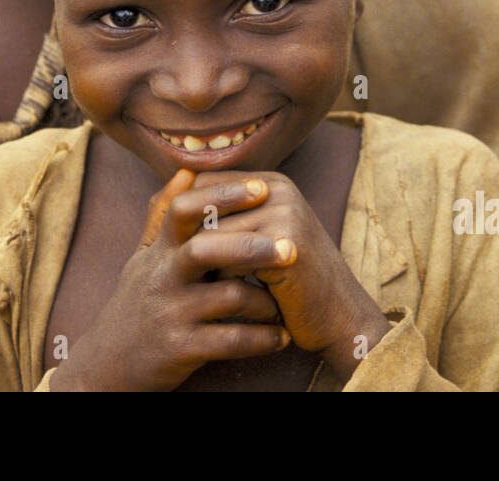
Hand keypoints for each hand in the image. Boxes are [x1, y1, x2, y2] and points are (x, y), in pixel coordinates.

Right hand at [51, 169, 292, 390]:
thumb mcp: (143, 258)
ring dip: (266, 301)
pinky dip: (263, 340)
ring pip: (229, 297)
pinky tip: (281, 337)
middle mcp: (163, 278)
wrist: (107, 366)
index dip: (224, 194)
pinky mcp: (181, 349)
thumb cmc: (135, 303)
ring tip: (283, 305)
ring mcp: (171, 314)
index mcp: (159, 251)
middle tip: (292, 246)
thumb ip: (162, 216)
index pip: (184, 209)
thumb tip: (186, 171)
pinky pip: (231, 341)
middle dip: (252, 245)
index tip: (263, 189)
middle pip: (207, 248)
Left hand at [200, 171, 391, 380]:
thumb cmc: (290, 282)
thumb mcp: (252, 241)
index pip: (202, 185)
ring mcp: (285, 213)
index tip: (179, 249)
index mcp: (268, 181)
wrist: (337, 317)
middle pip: (202, 209)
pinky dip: (225, 282)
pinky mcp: (287, 245)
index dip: (185, 220)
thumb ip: (219, 217)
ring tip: (213, 285)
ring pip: (211, 236)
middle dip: (192, 244)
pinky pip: (229, 261)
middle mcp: (277, 189)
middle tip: (191, 274)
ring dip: (207, 267)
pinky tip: (235, 297)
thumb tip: (161, 201)